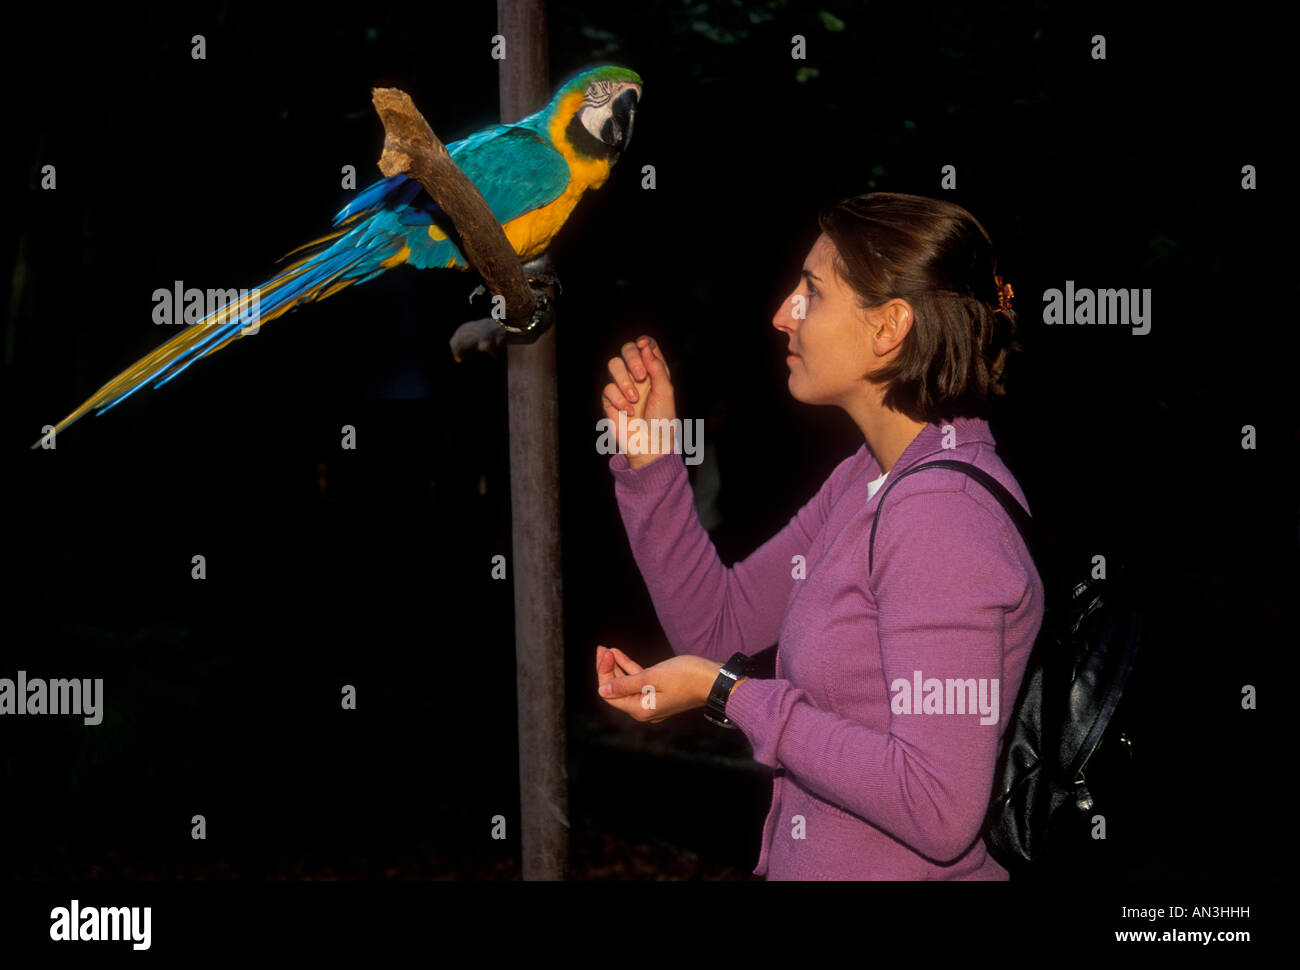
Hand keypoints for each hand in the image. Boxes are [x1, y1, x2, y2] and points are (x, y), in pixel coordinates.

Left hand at [595, 645, 718, 723]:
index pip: (610, 693)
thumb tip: (603, 691)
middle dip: (608, 668)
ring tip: (608, 648)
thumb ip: (626, 684)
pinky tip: (621, 655)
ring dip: (618, 666)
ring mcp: (653, 703)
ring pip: (628, 684)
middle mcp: (644, 710)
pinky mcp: (660, 694)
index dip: (604, 672)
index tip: (605, 652)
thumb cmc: (686, 677)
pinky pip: (639, 683)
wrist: (715, 681)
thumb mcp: (652, 677)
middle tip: (602, 647)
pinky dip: (631, 669)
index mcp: (640, 709)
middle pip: (617, 690)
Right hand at [600, 335, 676, 469]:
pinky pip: (608, 389)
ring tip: (634, 398)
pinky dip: (619, 400)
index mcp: (654, 370)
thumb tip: (644, 345)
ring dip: (624, 380)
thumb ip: (656, 367)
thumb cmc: (662, 419)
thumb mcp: (666, 391)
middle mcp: (637, 375)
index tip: (643, 345)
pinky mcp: (610, 400)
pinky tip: (629, 411)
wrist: (650, 444)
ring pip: (613, 365)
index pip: (646, 346)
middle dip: (632, 359)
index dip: (644, 342)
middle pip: (626, 350)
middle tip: (641, 376)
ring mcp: (622, 386)